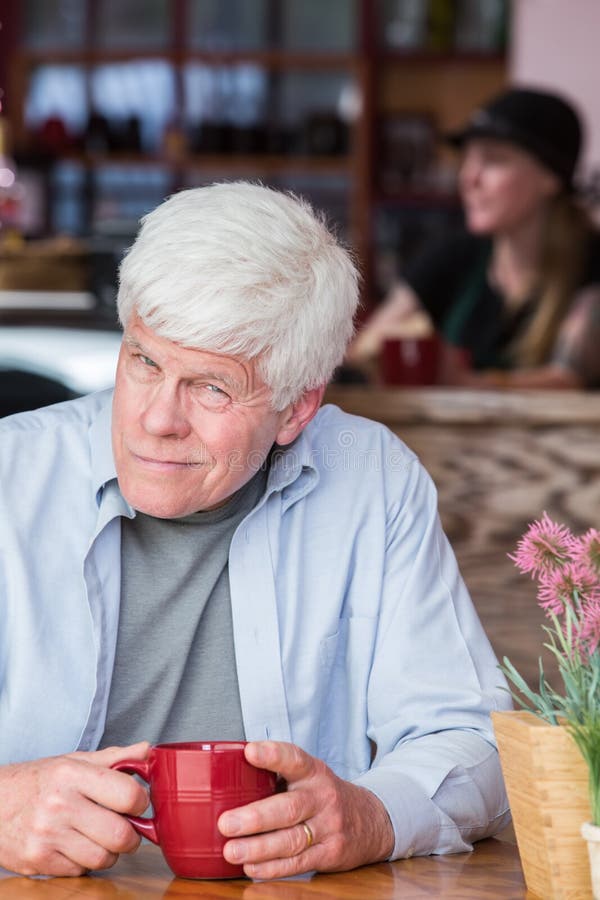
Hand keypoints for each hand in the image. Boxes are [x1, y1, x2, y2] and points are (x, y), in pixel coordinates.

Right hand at [0, 743, 149, 875]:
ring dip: (109, 851)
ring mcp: (47, 836)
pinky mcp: (38, 861)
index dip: (141, 802)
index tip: (136, 803)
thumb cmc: (39, 781)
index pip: (129, 795)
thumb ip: (114, 758)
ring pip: (104, 858)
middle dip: (131, 834)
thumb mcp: (74, 761)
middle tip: (125, 826)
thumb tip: (148, 752)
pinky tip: (75, 845)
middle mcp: (59, 805)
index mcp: (72, 775)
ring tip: (99, 836)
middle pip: (121, 835)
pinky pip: (81, 871)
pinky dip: (85, 862)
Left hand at [218, 741, 394, 879]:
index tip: (250, 752)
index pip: (294, 759)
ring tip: (232, 851)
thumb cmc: (323, 795)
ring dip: (258, 848)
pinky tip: (251, 868)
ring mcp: (329, 827)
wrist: (370, 820)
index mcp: (314, 772)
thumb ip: (277, 775)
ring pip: (292, 839)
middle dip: (255, 818)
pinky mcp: (330, 853)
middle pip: (289, 808)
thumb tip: (226, 778)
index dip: (273, 755)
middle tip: (226, 823)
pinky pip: (299, 863)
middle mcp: (323, 797)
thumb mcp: (308, 776)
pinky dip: (273, 868)